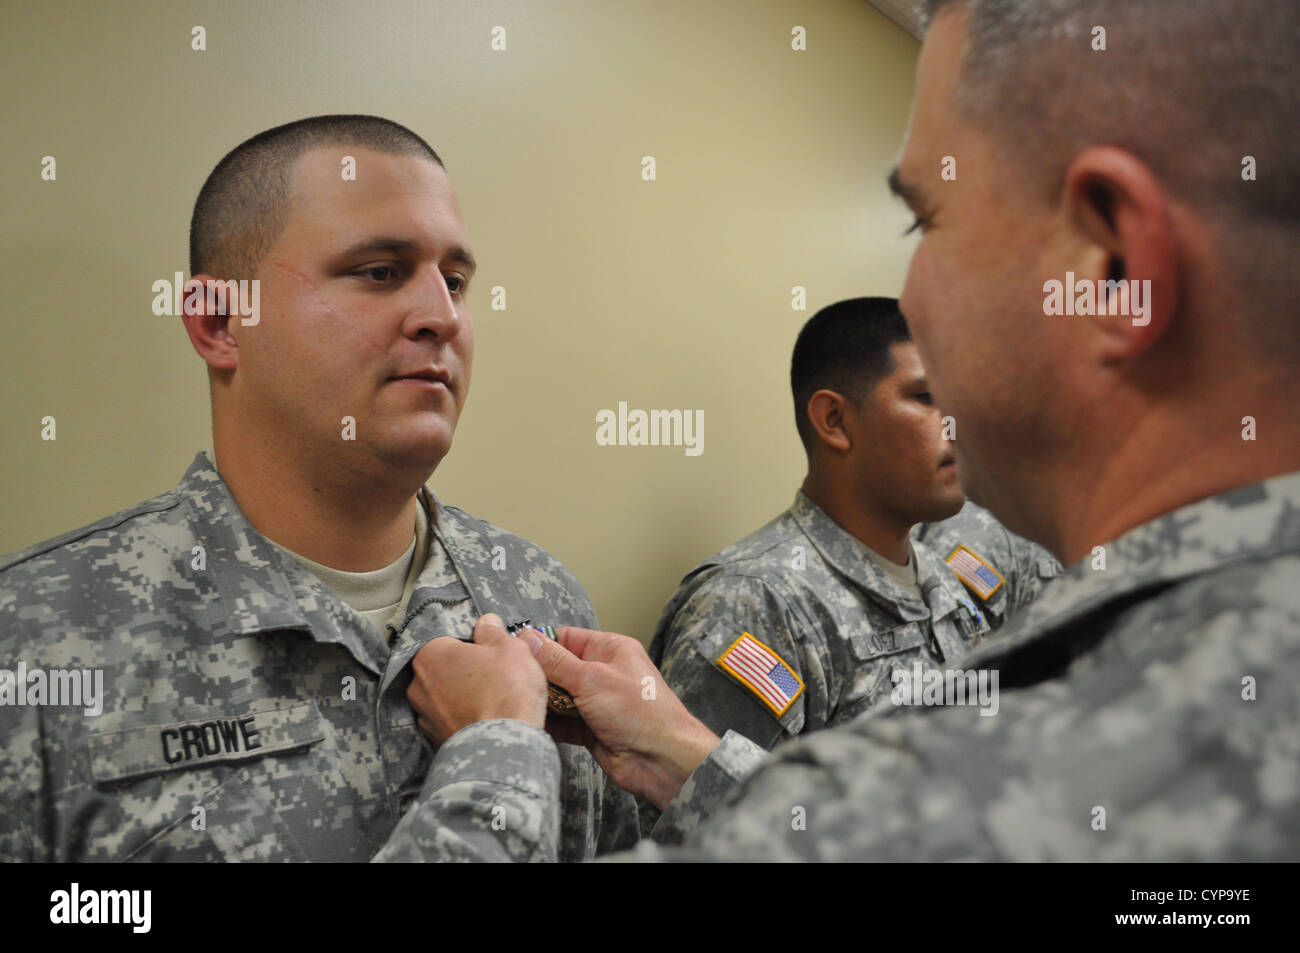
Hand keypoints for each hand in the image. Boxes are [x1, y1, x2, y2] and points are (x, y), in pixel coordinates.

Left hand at [407, 613, 547, 745]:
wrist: (504, 748)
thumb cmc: (506, 692)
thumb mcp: (510, 648)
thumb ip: (494, 632)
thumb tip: (487, 624)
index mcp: (431, 655)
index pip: (445, 639)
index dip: (470, 642)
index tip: (488, 648)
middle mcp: (419, 685)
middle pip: (443, 668)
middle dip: (464, 669)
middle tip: (492, 673)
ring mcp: (425, 716)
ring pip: (445, 696)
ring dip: (463, 695)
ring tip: (491, 699)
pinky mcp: (436, 740)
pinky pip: (450, 720)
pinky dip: (464, 718)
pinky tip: (485, 718)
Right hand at [520, 626, 720, 809]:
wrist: (661, 760)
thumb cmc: (640, 711)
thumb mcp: (591, 678)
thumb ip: (556, 661)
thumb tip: (528, 639)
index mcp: (610, 649)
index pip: (567, 638)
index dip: (541, 644)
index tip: (514, 652)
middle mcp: (603, 673)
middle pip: (559, 668)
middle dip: (539, 676)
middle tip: (513, 682)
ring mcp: (596, 702)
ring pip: (558, 697)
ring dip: (543, 702)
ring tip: (518, 703)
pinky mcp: (591, 728)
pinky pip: (563, 722)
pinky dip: (550, 724)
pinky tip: (531, 723)